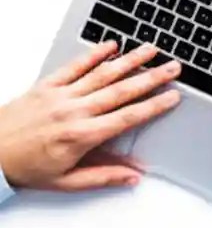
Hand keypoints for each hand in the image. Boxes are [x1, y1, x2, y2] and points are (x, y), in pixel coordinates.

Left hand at [0, 41, 180, 191]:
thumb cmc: (23, 168)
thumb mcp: (66, 181)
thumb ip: (103, 176)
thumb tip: (133, 176)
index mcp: (82, 136)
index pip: (128, 117)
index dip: (154, 106)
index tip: (172, 97)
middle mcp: (74, 112)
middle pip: (121, 90)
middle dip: (151, 78)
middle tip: (173, 68)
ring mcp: (59, 96)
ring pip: (102, 74)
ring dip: (129, 60)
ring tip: (150, 50)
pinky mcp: (45, 86)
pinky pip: (73, 66)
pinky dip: (93, 55)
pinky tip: (110, 46)